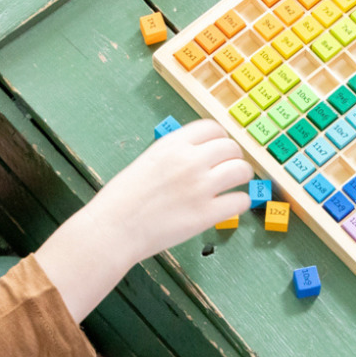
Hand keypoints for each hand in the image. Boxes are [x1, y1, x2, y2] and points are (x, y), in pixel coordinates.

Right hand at [34, 120, 251, 321]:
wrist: (113, 229)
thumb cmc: (122, 200)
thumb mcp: (146, 162)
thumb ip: (174, 156)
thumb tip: (198, 156)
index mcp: (172, 145)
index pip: (213, 128)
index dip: (220, 138)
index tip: (218, 150)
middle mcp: (190, 160)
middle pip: (232, 148)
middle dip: (233, 158)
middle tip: (227, 171)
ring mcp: (200, 187)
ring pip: (242, 171)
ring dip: (241, 178)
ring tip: (231, 187)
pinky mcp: (206, 214)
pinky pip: (241, 201)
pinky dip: (239, 203)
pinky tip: (228, 207)